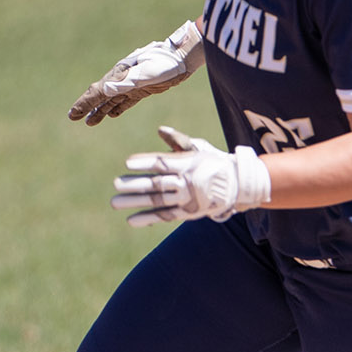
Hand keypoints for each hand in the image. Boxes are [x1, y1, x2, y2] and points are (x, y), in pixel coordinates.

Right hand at [68, 21, 205, 125]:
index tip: (72, 115)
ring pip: (112, 100)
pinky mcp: (144, 88)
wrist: (181, 57)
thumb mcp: (143, 73)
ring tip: (90, 122)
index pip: (97, 92)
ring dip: (100, 110)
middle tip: (74, 118)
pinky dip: (117, 108)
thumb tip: (104, 90)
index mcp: (119, 76)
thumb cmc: (163, 63)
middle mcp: (122, 80)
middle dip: (88, 107)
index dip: (83, 104)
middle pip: (101, 96)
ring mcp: (133, 84)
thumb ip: (125, 82)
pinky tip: (112, 114)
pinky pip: (126, 101)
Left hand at [111, 126, 272, 227]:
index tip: (127, 163)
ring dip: (135, 202)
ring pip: (158, 201)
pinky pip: (165, 216)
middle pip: (157, 184)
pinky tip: (131, 220)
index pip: (163, 163)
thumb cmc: (211, 162)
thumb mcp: (198, 148)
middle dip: (135, 184)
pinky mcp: (187, 212)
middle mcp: (187, 182)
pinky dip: (148, 218)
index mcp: (188, 163)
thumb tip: (161, 130)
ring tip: (115, 202)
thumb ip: (178, 141)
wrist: (236, 185)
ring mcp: (187, 199)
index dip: (145, 163)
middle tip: (116, 184)